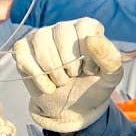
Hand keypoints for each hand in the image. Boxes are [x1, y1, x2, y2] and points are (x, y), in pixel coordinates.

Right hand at [13, 18, 122, 132]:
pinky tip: (48, 85)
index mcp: (86, 27)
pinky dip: (39, 78)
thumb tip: (90, 39)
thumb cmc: (93, 86)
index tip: (89, 69)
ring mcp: (40, 36)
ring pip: (41, 44)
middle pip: (62, 33)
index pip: (84, 27)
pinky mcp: (23, 49)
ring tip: (62, 81)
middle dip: (70, 64)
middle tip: (73, 76)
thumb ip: (110, 57)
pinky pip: (24, 56)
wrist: (72, 109)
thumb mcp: (111, 76)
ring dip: (54, 73)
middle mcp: (63, 27)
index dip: (87, 54)